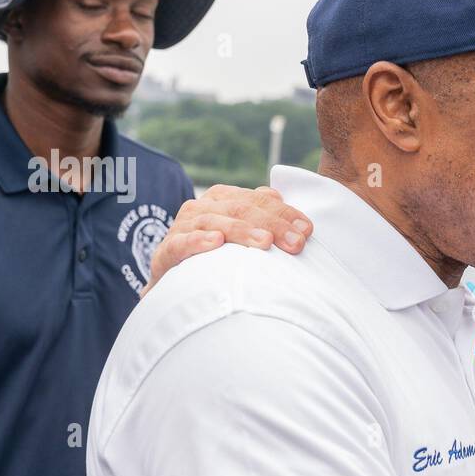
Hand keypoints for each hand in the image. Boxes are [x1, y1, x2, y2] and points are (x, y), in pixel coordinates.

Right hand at [144, 185, 312, 294]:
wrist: (173, 280)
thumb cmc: (214, 254)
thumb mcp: (238, 231)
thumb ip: (258, 212)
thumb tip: (277, 195)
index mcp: (222, 198)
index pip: (258, 199)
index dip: (284, 213)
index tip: (307, 230)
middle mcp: (201, 208)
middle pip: (241, 209)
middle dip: (272, 225)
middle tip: (296, 243)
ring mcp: (183, 228)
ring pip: (215, 222)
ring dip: (241, 231)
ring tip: (265, 242)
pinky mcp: (167, 252)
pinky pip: (181, 243)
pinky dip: (198, 241)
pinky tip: (216, 242)